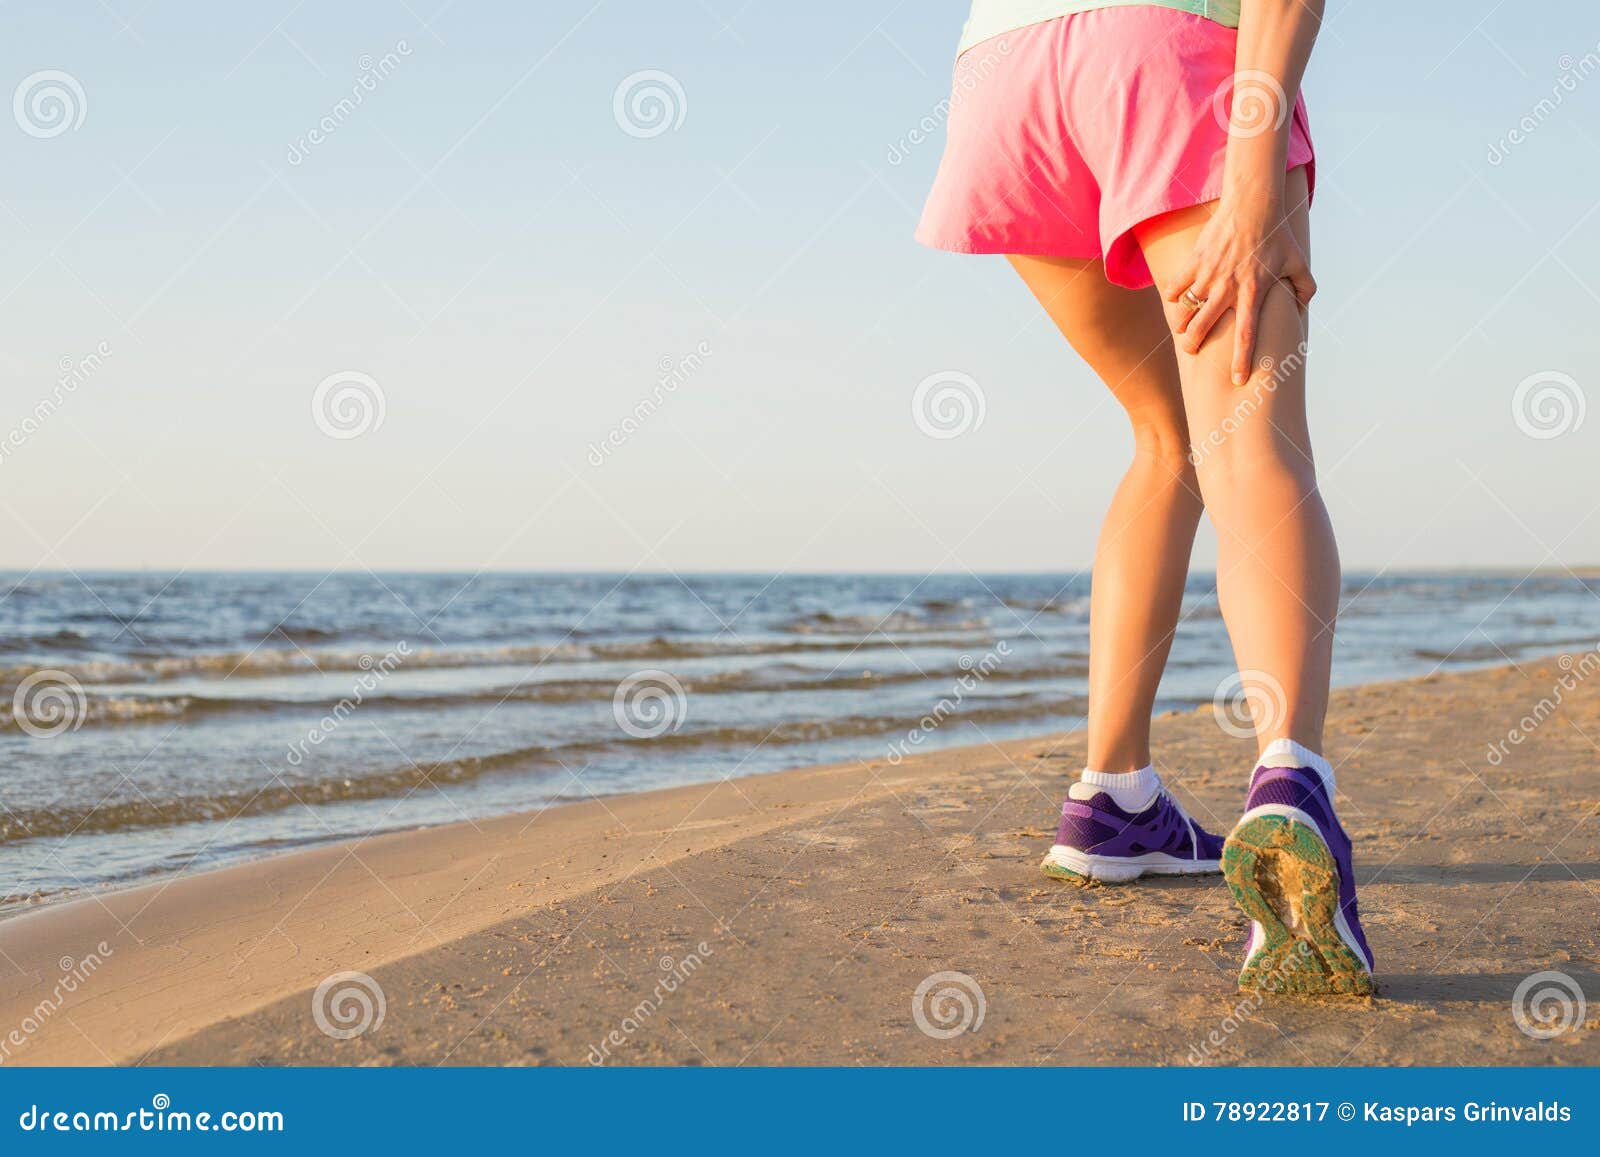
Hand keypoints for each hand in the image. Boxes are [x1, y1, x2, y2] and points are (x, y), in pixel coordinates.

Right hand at [1166, 195, 1315, 383]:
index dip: (1241, 360)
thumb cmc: (1277, 234)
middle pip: (1203, 327)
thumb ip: (1305, 288)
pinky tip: (1176, 301)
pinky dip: (1172, 297)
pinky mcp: (1194, 261)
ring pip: (1183, 311)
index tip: (1237, 380)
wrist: (1253, 204)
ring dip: (1180, 324)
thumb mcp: (1298, 262)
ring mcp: (1208, 275)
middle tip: (1192, 351)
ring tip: (1181, 330)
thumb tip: (1303, 308)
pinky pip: (1174, 287)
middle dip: (1193, 345)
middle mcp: (1228, 288)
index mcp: (1254, 292)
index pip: (1247, 335)